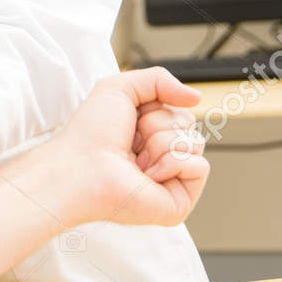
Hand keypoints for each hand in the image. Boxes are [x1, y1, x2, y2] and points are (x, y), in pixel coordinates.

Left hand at [43, 67, 209, 227]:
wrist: (81, 167)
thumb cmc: (91, 133)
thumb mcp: (120, 87)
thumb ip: (160, 79)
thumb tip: (197, 97)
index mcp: (148, 134)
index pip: (178, 110)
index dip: (156, 108)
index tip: (131, 120)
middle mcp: (161, 156)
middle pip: (189, 124)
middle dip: (158, 125)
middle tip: (131, 141)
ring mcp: (171, 179)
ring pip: (196, 143)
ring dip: (161, 143)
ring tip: (136, 160)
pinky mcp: (179, 202)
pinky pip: (200, 167)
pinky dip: (173, 163)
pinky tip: (147, 174)